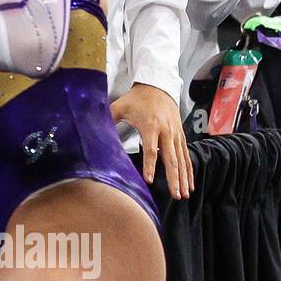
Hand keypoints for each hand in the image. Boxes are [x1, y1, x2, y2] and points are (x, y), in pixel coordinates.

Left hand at [110, 82, 193, 199]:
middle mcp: (166, 131)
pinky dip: (189, 170)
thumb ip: (108, 117)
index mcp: (151, 126)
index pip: (151, 150)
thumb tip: (91, 128)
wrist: (158, 85)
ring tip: (184, 195)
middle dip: (174, 178)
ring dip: (183, 178)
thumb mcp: (120, 105)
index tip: (149, 181)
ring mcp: (176, 134)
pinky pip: (186, 156)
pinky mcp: (181, 136)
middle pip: (171, 158)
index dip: (150, 166)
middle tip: (176, 195)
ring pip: (182, 160)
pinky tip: (189, 184)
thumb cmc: (137, 98)